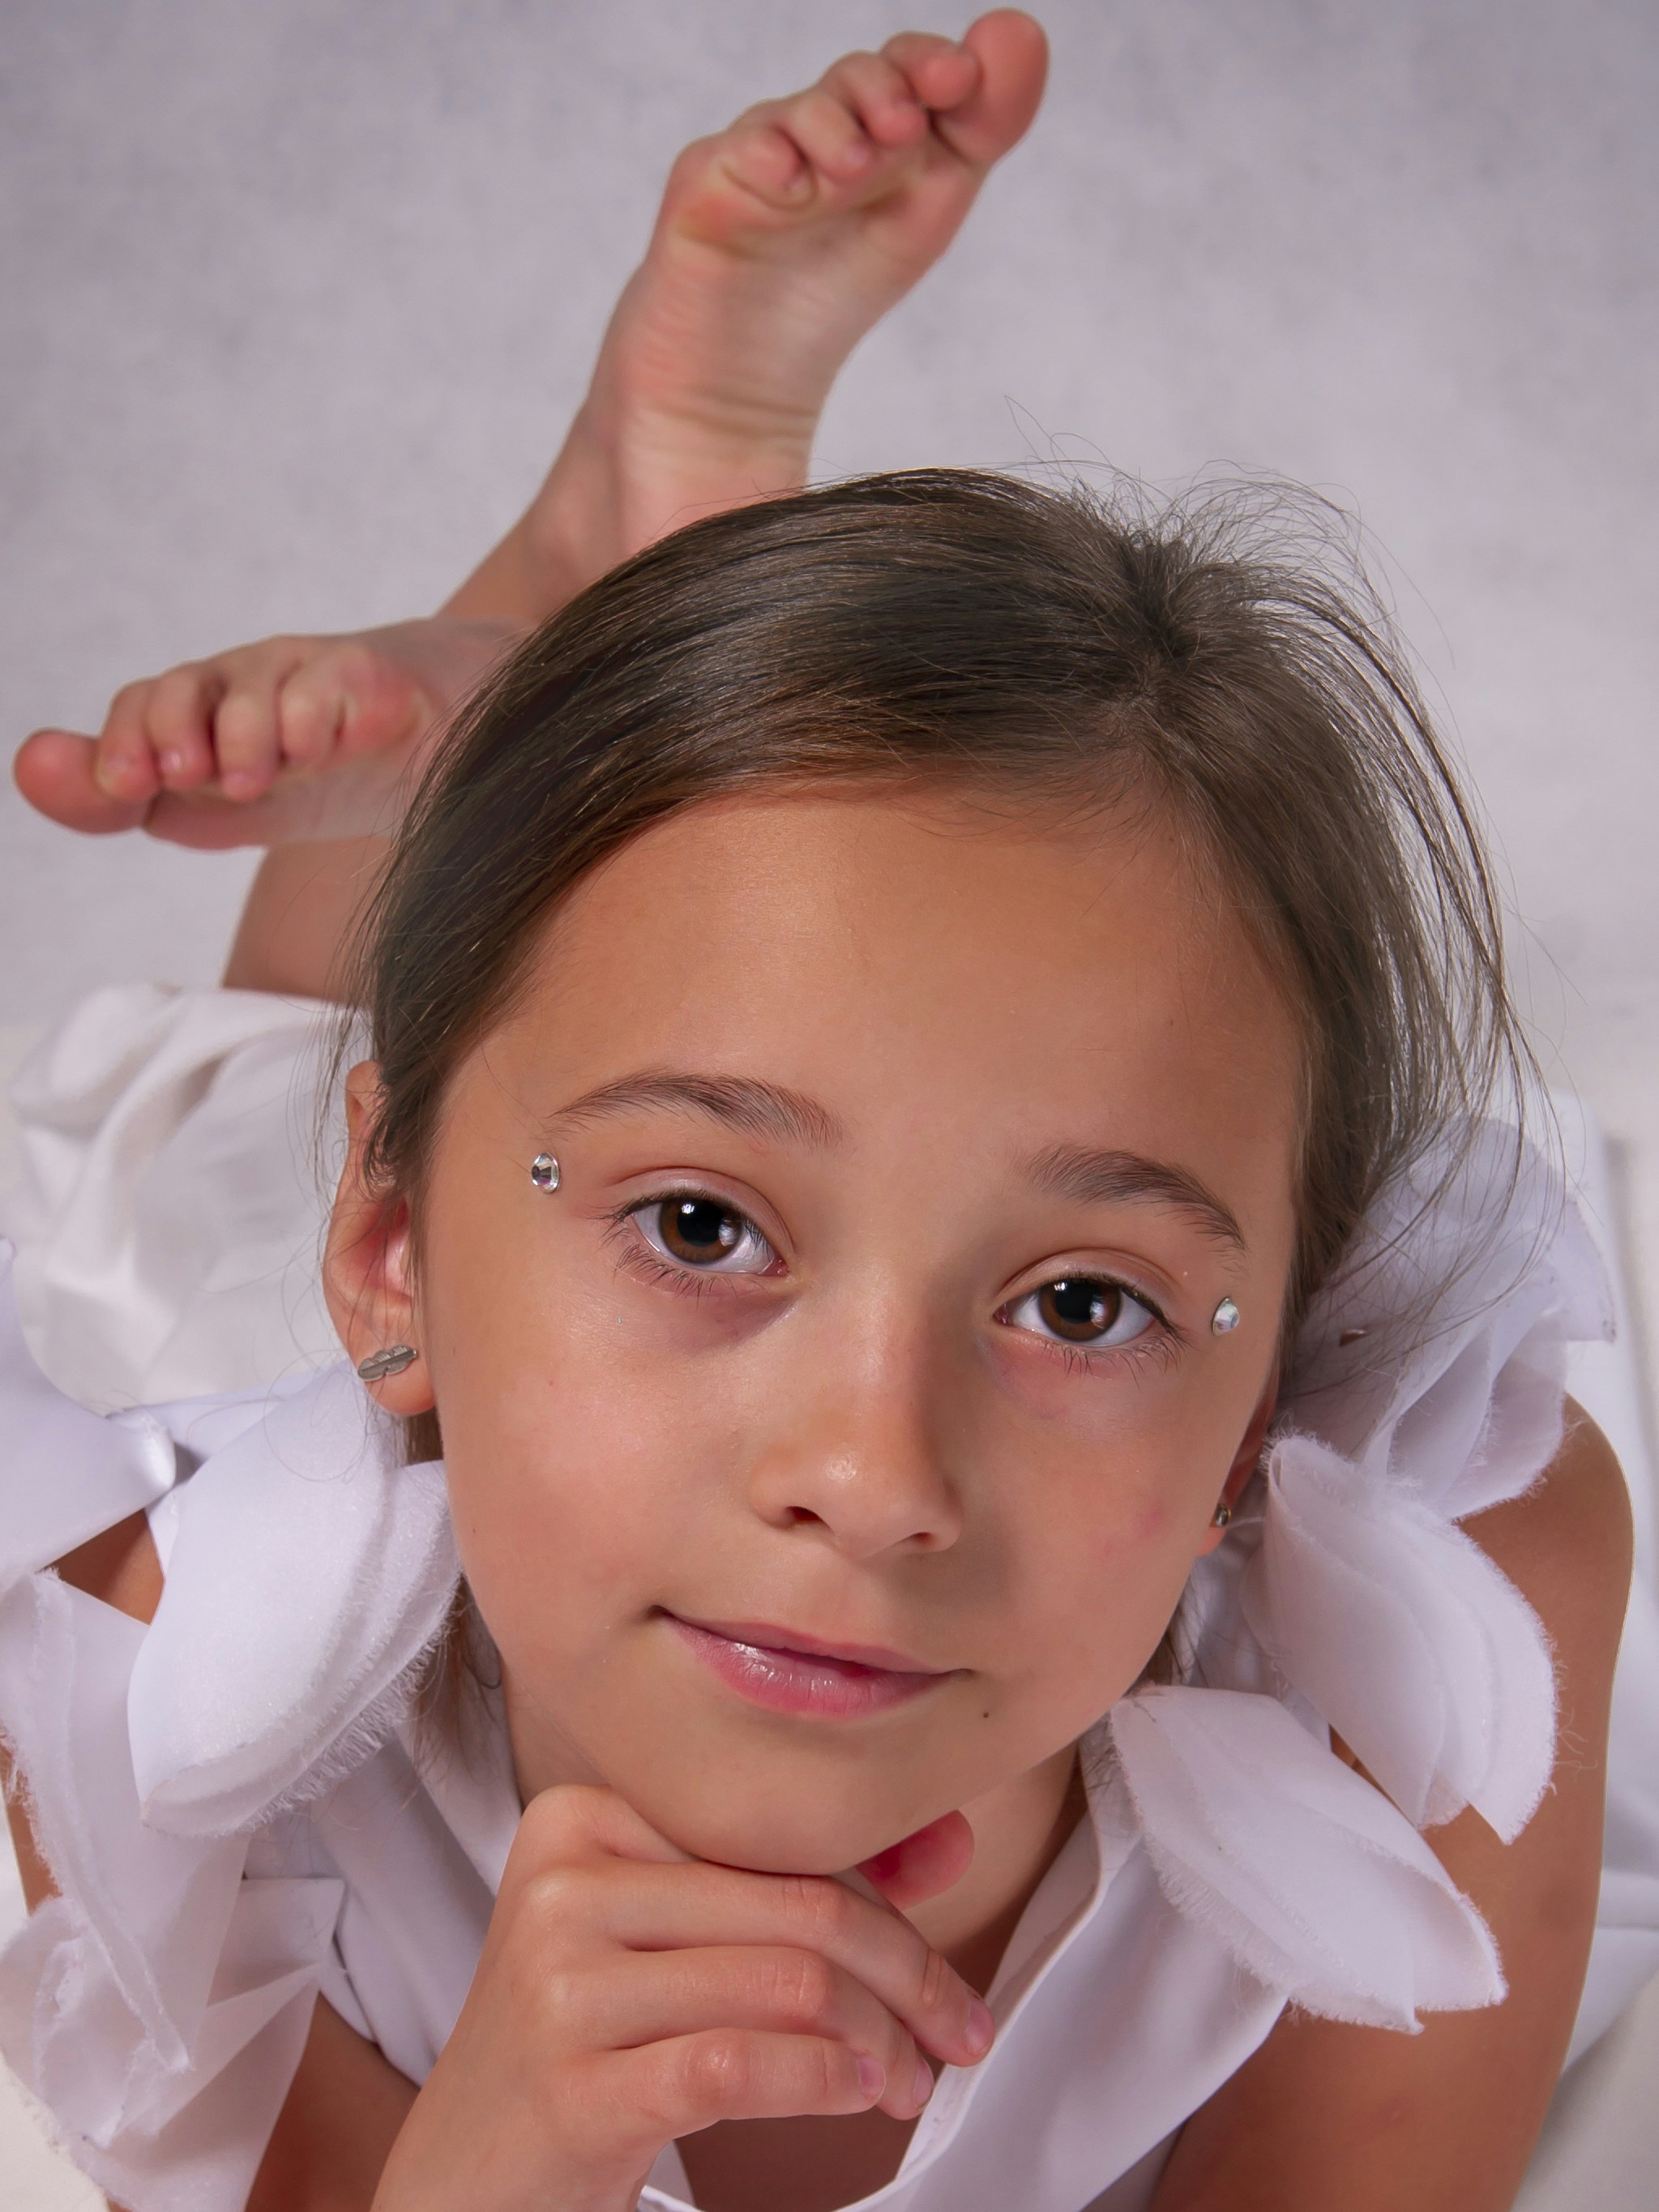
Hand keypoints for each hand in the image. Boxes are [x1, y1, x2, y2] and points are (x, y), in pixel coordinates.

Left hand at [13, 615, 522, 847]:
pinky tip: (324, 750)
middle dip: (175, 727)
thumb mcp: (217, 803)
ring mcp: (322, 676)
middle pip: (195, 684)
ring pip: (264, 685)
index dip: (127, 738)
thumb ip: (123, 796)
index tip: (130, 783)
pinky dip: (320, 720)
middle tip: (190, 774)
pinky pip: (342, 685)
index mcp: (211, 708)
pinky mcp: (387, 683)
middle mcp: (258, 680)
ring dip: (247, 734)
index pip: (147, 705)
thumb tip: (30, 765)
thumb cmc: (324, 770)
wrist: (448, 746)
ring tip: (261, 778)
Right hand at [369, 1785, 991, 2211]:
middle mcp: (565, 1880)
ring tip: (901, 2078)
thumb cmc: (577, 2051)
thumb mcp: (668, 1944)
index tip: (943, 1967)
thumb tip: (945, 1846)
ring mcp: (557, 1981)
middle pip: (797, 1907)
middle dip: (905, 1977)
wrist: (456, 2181)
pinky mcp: (570, 2083)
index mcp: (585, 1816)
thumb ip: (787, 1887)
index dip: (887, 1905)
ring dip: (876, 2042)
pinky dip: (820, 2080)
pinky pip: (735, 2063)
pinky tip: (851, 2093)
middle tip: (952, 2032)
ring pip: (784, 1983)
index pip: (779, 1840)